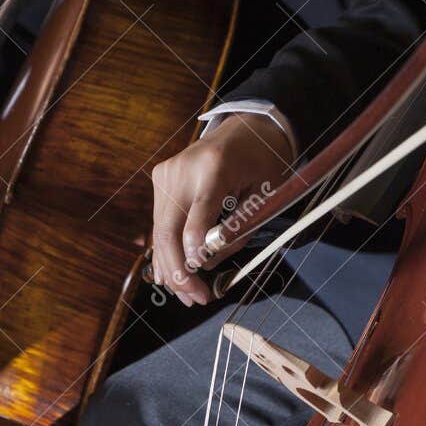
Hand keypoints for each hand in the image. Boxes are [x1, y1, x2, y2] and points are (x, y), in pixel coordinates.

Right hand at [149, 113, 294, 305]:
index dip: (195, 250)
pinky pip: (160, 222)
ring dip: (171, 267)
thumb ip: (239, 228)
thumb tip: (210, 261)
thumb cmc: (262, 160)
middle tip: (195, 299)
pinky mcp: (160, 178)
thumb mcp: (265, 193)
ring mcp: (166, 173)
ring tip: (187, 295)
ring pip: (160, 231)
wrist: (246, 126)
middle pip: (169, 230)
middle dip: (180, 271)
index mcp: (215, 168)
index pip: (197, 216)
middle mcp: (182, 169)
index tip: (200, 277)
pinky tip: (173, 275)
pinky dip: (166, 250)